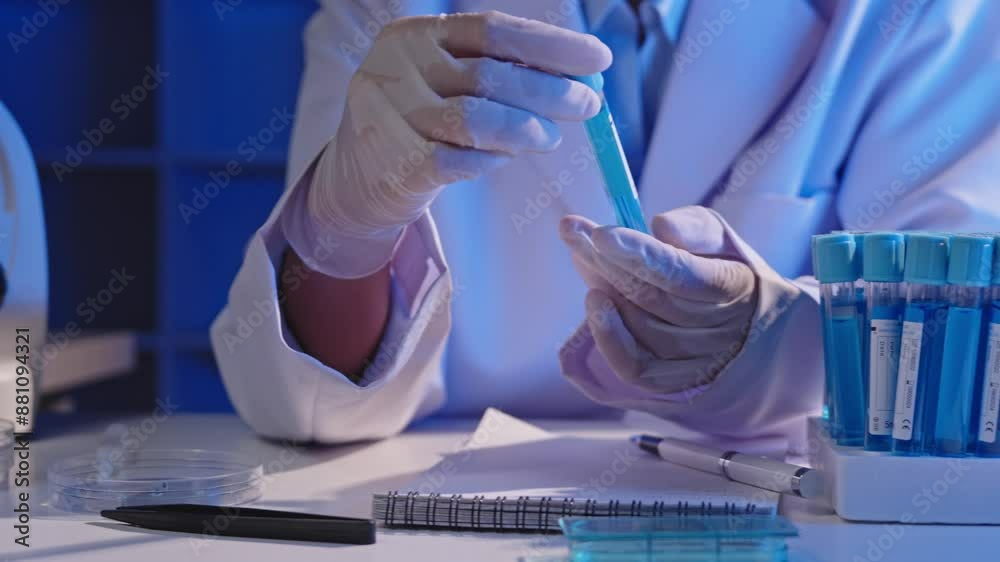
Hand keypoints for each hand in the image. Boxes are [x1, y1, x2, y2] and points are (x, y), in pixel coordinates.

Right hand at [284, 11, 610, 277]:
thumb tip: (578, 77)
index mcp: (415, 34)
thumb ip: (498, 71)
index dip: (551, 45)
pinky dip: (491, 160)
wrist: (357, 174)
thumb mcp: (447, 78)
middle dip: (550, 91)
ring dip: (525, 129)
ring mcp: (392, 116)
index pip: (493, 30)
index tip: (597, 59)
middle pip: (490, 75)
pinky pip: (458, 161)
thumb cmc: (421, 119)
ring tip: (549, 138)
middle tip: (587, 104)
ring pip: (475, 119)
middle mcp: (398, 68)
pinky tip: (504, 158)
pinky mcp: (396, 163)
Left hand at [559, 207, 757, 393]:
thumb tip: (660, 227)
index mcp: (736, 288)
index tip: (599, 233)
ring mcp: (698, 363)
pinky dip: (607, 337)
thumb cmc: (725, 274)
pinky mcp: (675, 385)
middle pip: (652, 298)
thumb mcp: (723, 241)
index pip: (681, 273)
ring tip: (584, 258)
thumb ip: (695, 229)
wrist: (751, 336)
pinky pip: (634, 367)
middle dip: (606, 261)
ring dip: (604, 290)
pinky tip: (593, 304)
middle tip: (572, 231)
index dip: (639, 254)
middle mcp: (720, 332)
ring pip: (640, 328)